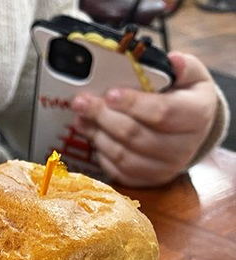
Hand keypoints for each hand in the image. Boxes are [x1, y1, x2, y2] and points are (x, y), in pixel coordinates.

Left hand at [71, 53, 218, 187]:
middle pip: (136, 135)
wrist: (192, 132)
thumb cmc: (187, 98)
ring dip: (97, 134)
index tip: (110, 93)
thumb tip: (172, 60)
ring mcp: (164, 169)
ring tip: (81, 116)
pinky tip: (91, 133)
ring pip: (123, 155)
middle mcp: (183, 148)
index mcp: (197, 116)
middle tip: (82, 102)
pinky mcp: (147, 181)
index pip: (162, 112)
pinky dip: (100, 152)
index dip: (133, 103)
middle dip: (104, 117)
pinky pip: (117, 170)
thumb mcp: (193, 76)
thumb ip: (183, 67)